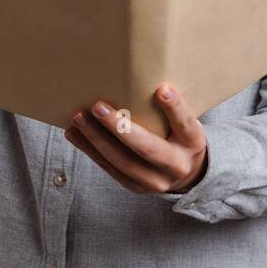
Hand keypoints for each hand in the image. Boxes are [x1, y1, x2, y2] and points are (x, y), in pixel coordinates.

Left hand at [65, 84, 208, 194]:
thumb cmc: (180, 136)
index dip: (174, 107)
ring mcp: (155, 181)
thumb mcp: (186, 121)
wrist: (187, 174)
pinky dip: (89, 150)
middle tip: (98, 107)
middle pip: (146, 148)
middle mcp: (176, 166)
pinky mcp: (135, 186)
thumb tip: (147, 81)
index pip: (185, 123)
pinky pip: (109, 168)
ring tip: (79, 118)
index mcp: (192, 142)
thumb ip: (171, 106)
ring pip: (122, 161)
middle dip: (120, 128)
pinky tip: (74, 133)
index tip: (162, 89)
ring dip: (96, 139)